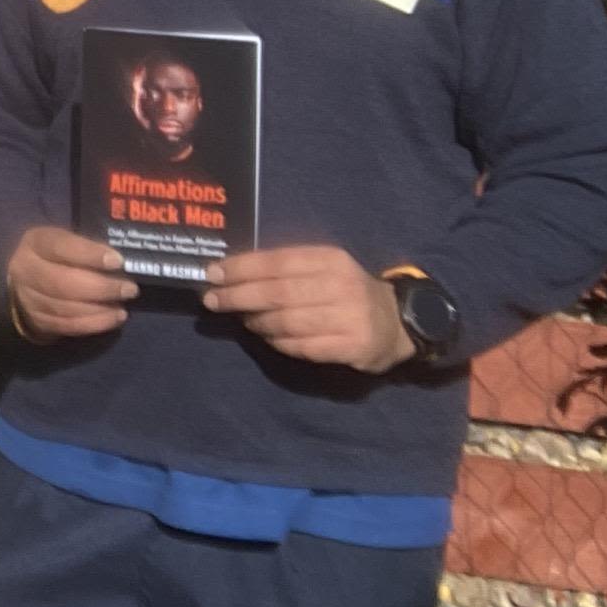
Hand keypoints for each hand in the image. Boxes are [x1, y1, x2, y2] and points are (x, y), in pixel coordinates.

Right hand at [6, 226, 137, 338]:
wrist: (26, 283)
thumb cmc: (56, 257)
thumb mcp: (66, 242)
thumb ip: (87, 249)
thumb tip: (119, 262)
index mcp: (35, 242)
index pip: (61, 247)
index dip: (90, 254)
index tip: (118, 261)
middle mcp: (25, 269)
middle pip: (63, 282)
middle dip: (101, 288)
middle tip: (129, 289)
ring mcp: (28, 298)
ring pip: (66, 308)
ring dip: (100, 309)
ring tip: (123, 308)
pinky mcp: (36, 321)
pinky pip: (67, 325)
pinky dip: (93, 324)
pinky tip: (113, 319)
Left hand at [203, 247, 413, 372]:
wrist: (395, 322)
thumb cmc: (345, 290)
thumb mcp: (322, 268)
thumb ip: (283, 268)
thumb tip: (229, 272)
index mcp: (331, 259)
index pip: (277, 261)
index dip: (241, 268)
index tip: (211, 274)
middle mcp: (342, 285)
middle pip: (278, 293)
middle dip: (238, 296)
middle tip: (212, 301)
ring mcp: (350, 318)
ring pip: (287, 322)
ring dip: (257, 322)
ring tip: (244, 320)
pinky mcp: (353, 347)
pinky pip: (302, 347)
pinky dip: (278, 342)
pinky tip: (269, 337)